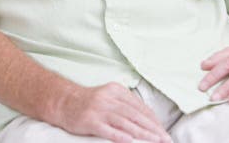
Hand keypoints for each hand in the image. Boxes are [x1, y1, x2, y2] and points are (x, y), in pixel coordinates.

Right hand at [56, 82, 170, 142]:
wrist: (62, 102)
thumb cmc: (88, 102)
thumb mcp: (108, 96)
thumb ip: (125, 104)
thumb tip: (148, 120)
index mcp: (115, 90)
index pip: (140, 107)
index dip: (154, 120)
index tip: (164, 131)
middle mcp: (108, 98)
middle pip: (135, 114)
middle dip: (153, 128)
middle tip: (166, 139)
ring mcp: (98, 110)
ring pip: (126, 122)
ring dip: (143, 133)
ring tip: (155, 141)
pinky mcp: (90, 121)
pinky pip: (108, 130)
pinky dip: (121, 136)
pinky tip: (131, 142)